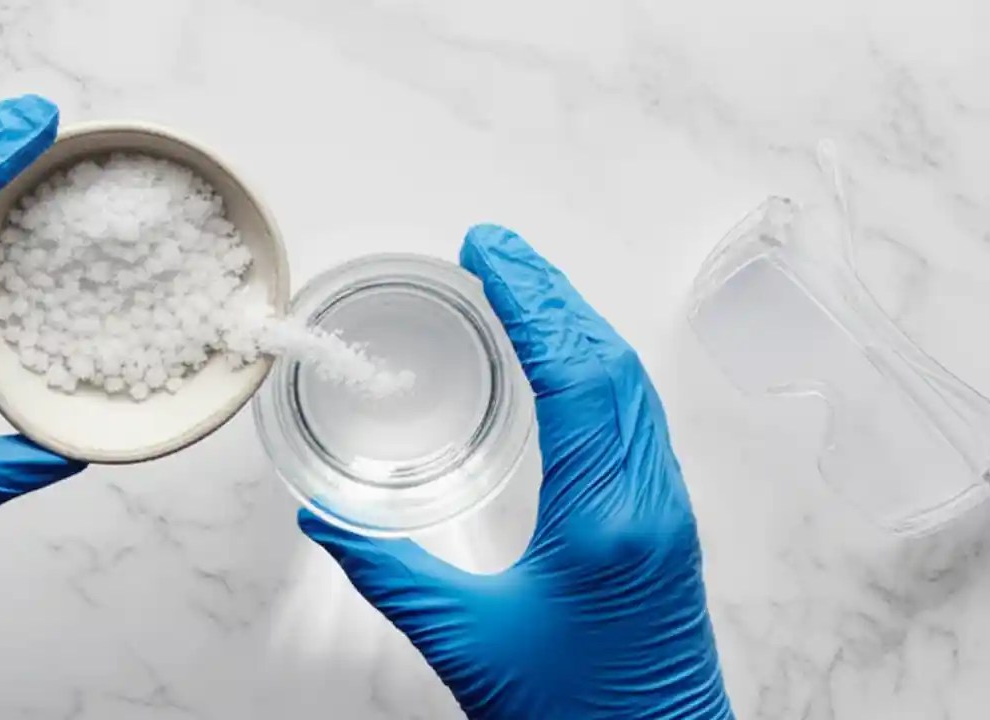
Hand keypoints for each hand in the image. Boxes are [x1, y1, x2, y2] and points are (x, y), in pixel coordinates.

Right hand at [300, 225, 731, 717]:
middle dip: (552, 293)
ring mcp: (667, 509)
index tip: (490, 251)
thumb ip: (389, 576)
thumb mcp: (467, 646)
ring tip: (527, 285)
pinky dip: (599, 367)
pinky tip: (568, 363)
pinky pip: (637, 418)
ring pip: (631, 387)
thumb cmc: (577, 717)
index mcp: (604, 519)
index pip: (575, 375)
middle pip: (609, 364)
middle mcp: (648, 500)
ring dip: (580, 324)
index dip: (531, 301)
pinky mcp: (667, 524)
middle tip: (497, 248)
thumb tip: (322, 518)